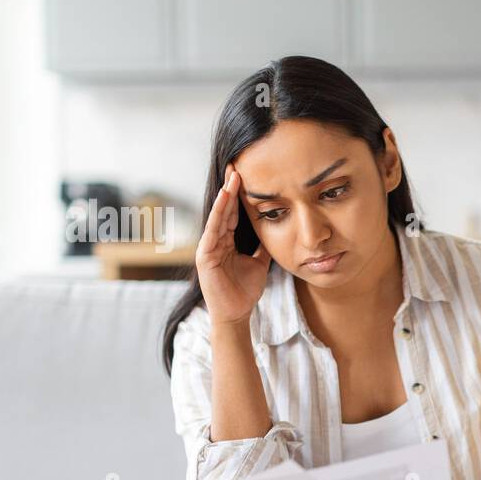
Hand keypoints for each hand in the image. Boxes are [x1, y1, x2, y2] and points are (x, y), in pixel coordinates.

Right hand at [196, 164, 271, 325]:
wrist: (237, 314)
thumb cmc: (245, 290)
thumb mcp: (260, 262)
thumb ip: (263, 246)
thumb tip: (275, 230)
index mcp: (227, 241)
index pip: (233, 213)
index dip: (239, 195)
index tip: (245, 175)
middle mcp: (215, 241)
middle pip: (224, 209)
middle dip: (230, 188)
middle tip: (236, 165)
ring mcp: (208, 248)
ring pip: (218, 216)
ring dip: (225, 196)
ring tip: (232, 177)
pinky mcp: (205, 256)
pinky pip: (213, 230)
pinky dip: (218, 213)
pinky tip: (224, 199)